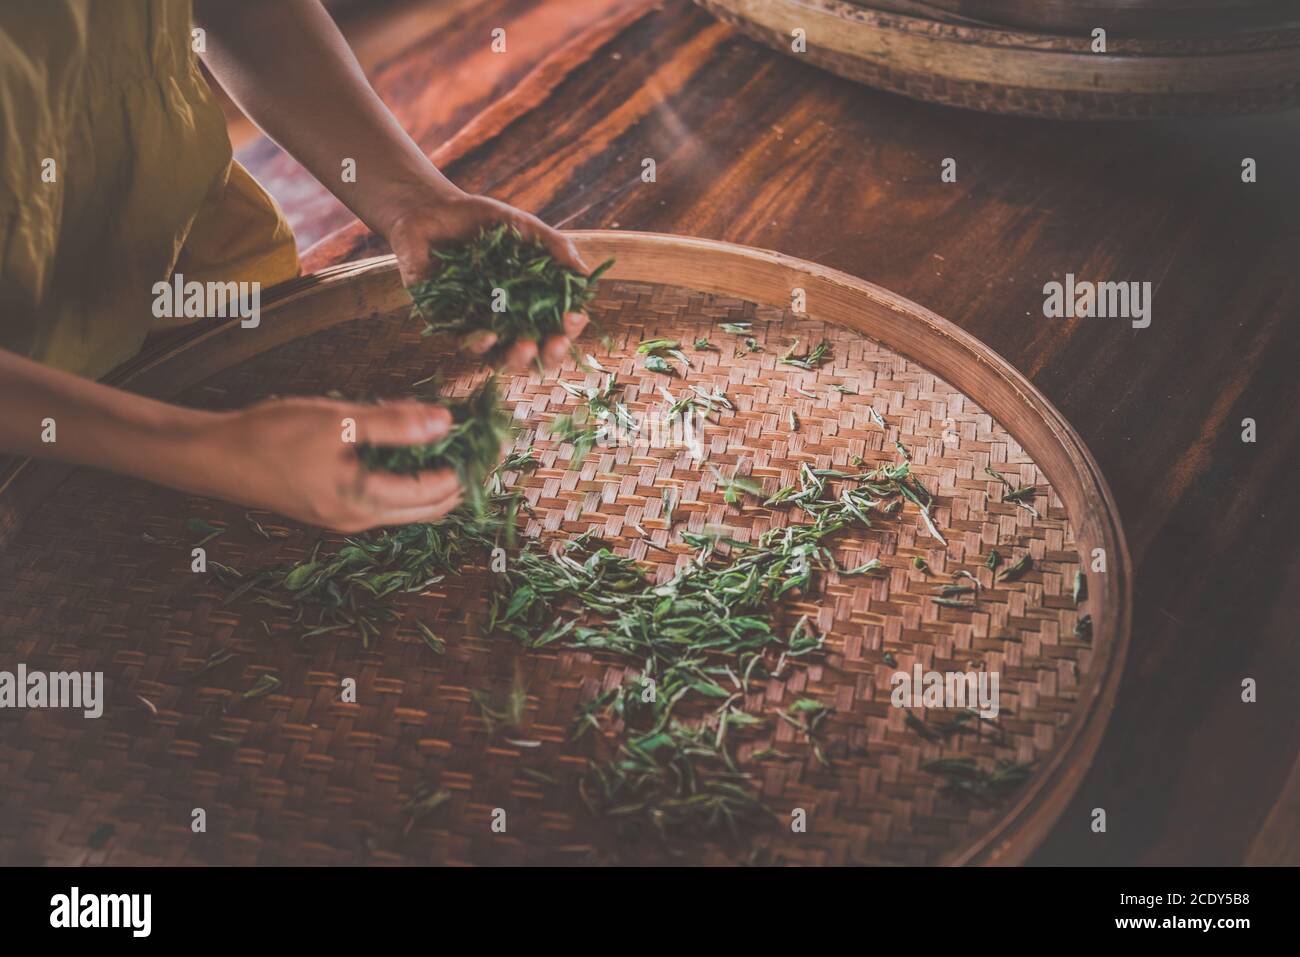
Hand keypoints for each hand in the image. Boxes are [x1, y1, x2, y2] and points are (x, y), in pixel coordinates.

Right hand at [204, 396, 462, 532]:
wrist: (212, 456)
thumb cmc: (268, 436)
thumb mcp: (336, 421)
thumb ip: (392, 423)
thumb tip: (445, 423)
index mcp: (362, 502)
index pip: (434, 492)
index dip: (467, 467)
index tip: (493, 443)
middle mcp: (358, 518)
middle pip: (428, 508)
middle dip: (461, 480)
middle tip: (486, 449)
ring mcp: (344, 516)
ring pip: (408, 505)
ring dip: (437, 481)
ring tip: (459, 448)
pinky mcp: (333, 505)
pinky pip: (386, 497)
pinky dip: (408, 477)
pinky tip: (412, 449)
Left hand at [385, 191, 590, 371]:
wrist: (430, 209)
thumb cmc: (481, 221)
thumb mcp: (523, 228)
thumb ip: (555, 247)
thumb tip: (585, 275)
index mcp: (529, 302)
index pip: (556, 326)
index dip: (569, 328)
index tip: (574, 317)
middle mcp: (505, 321)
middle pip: (533, 352)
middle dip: (547, 353)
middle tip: (554, 343)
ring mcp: (476, 325)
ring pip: (499, 356)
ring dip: (515, 357)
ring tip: (526, 347)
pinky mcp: (446, 324)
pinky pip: (463, 342)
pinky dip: (478, 342)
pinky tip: (488, 335)